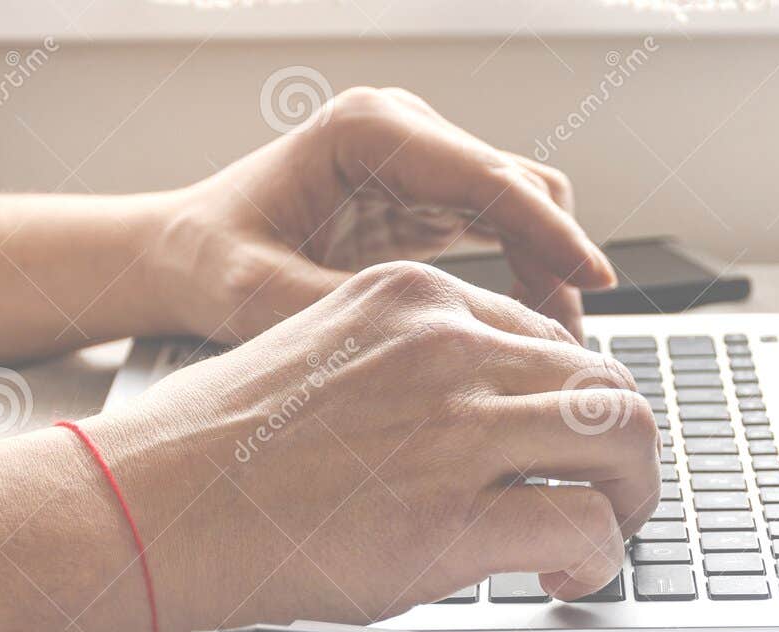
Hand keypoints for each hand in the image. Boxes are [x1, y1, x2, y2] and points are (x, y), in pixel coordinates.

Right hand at [84, 262, 657, 631]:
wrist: (144, 509)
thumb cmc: (213, 451)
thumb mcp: (324, 358)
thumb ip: (412, 372)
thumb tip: (485, 422)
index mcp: (414, 300)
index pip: (550, 339)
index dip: (573, 403)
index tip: (568, 447)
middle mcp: (446, 346)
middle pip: (603, 381)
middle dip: (624, 447)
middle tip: (612, 496)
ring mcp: (454, 425)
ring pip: (619, 438)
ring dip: (629, 497)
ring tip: (603, 535)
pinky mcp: (452, 515)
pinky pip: (586, 523)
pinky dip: (597, 557)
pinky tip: (561, 576)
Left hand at [145, 87, 614, 343]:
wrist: (182, 253)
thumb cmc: (209, 261)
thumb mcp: (261, 297)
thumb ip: (345, 312)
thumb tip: (433, 349)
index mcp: (368, 131)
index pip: (488, 177)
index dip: (551, 234)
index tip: (595, 282)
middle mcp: (403, 133)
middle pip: (520, 187)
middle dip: (557, 261)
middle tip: (571, 349)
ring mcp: (419, 161)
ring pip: (521, 209)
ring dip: (546, 273)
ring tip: (552, 353)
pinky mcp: (425, 197)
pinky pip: (500, 230)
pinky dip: (523, 276)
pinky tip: (522, 332)